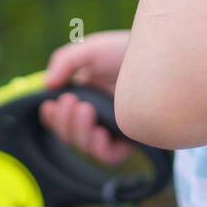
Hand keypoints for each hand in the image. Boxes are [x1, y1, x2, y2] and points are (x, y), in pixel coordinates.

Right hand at [38, 30, 133, 166]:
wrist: (159, 53)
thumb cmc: (125, 50)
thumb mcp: (90, 49)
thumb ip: (65, 62)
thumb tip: (47, 85)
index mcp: (83, 97)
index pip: (60, 118)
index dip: (52, 117)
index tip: (50, 105)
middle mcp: (96, 116)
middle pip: (69, 135)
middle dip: (64, 122)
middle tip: (72, 101)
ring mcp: (113, 128)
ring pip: (85, 147)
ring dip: (79, 132)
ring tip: (85, 109)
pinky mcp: (131, 138)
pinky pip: (110, 156)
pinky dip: (100, 149)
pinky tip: (100, 133)